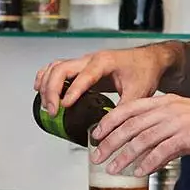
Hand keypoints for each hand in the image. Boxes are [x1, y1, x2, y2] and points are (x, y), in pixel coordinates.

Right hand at [35, 40, 181, 113]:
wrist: (149, 60)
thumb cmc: (145, 72)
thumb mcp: (139, 93)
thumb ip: (124, 111)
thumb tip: (109, 131)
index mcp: (105, 63)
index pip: (83, 76)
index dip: (72, 91)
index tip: (64, 106)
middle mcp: (90, 59)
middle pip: (61, 68)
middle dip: (52, 90)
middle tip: (53, 111)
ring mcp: (83, 61)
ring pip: (55, 67)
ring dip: (46, 85)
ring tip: (46, 105)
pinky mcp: (80, 67)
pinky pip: (56, 68)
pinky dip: (45, 77)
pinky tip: (40, 88)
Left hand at [90, 93, 189, 174]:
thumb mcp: (182, 119)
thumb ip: (161, 128)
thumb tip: (141, 147)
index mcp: (164, 101)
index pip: (128, 108)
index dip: (109, 121)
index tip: (96, 135)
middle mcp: (168, 108)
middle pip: (131, 125)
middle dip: (110, 142)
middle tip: (97, 156)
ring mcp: (178, 122)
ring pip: (143, 139)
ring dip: (125, 156)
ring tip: (113, 168)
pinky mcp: (189, 137)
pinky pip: (162, 151)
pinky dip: (148, 162)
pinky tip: (139, 171)